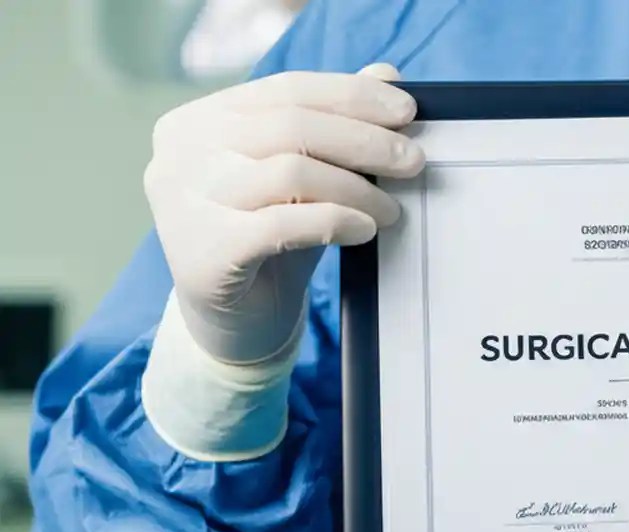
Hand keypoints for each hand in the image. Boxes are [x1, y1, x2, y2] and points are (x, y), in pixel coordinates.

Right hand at [143, 63, 423, 363]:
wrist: (237, 325)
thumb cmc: (272, 243)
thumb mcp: (307, 178)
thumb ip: (335, 124)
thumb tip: (385, 74)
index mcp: (198, 121)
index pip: (286, 89)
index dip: (352, 96)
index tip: (407, 111)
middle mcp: (179, 153)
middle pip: (290, 125)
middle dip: (364, 141)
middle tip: (413, 160)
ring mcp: (182, 202)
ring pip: (289, 171)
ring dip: (356, 188)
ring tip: (391, 210)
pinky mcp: (203, 252)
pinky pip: (283, 224)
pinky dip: (335, 221)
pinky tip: (364, 230)